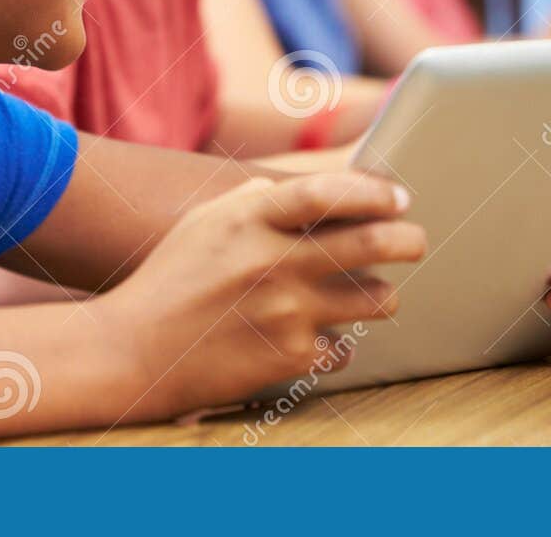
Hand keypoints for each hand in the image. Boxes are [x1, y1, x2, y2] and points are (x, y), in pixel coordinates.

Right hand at [103, 172, 424, 414]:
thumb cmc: (174, 278)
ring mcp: (285, 313)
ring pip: (375, 300)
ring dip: (384, 296)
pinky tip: (330, 339)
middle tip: (416, 241)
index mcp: (251, 219)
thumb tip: (325, 191)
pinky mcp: (288, 359)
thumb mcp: (208, 220)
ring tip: (376, 294)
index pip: (330, 194)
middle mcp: (273, 262)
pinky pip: (344, 348)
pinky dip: (342, 344)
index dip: (375, 193)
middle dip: (408, 241)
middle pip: (371, 245)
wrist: (134, 352)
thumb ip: (261, 198)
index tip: (400, 198)